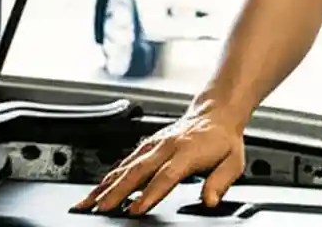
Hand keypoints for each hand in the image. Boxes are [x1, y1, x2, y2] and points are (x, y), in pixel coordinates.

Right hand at [73, 107, 245, 215]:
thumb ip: (221, 180)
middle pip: (138, 171)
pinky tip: (95, 190)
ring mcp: (154, 144)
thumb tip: (211, 200)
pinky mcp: (146, 145)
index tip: (135, 209)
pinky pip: (123, 162)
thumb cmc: (224, 141)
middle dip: (117, 191)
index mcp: (189, 152)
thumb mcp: (234, 161)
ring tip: (87, 203)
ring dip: (105, 185)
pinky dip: (107, 177)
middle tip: (100, 209)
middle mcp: (167, 146)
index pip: (166, 175)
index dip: (150, 193)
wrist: (216, 113)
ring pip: (125, 166)